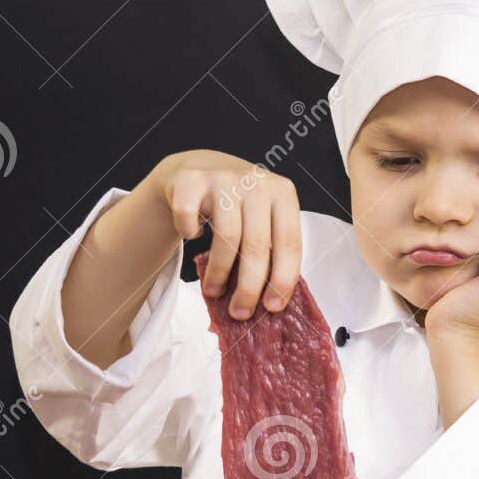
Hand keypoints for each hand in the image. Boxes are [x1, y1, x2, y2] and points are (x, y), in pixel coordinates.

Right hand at [149, 150, 301, 319]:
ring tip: (214, 291)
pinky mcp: (191, 180)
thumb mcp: (264, 217)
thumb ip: (271, 248)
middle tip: (241, 312)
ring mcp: (223, 178)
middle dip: (249, 286)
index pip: (289, 243)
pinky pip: (189, 217)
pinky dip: (190, 233)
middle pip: (257, 245)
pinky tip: (194, 238)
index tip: (273, 307)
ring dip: (219, 272)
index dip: (282, 278)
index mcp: (283, 193)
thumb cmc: (240, 204)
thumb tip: (271, 302)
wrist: (201, 166)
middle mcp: (256, 182)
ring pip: (226, 237)